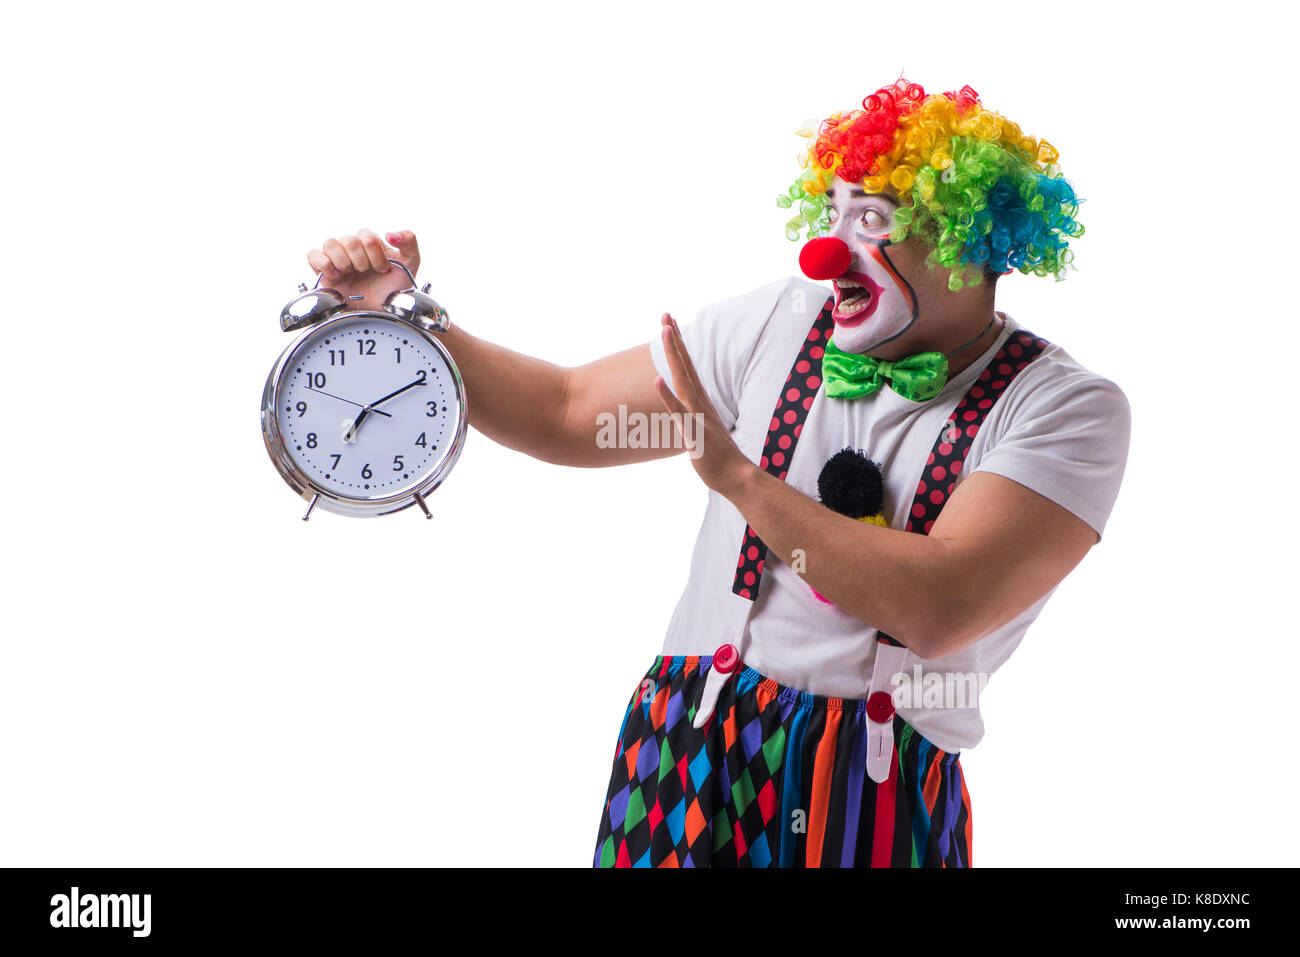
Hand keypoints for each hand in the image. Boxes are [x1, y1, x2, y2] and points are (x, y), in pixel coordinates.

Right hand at [306, 229, 420, 308]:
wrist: (380, 314)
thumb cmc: (393, 291)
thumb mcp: (410, 264)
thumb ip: (409, 241)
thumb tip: (390, 233)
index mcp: (371, 245)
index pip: (366, 235)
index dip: (375, 253)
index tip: (382, 269)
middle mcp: (353, 250)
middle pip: (349, 239)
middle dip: (361, 260)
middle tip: (367, 273)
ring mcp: (338, 259)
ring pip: (330, 243)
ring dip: (343, 260)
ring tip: (350, 274)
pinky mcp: (323, 271)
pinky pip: (313, 255)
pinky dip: (324, 263)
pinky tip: (336, 274)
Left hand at [653, 313, 755, 496]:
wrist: (736, 476)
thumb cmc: (718, 454)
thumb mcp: (702, 427)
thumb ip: (694, 412)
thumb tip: (687, 402)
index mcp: (701, 400)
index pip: (688, 366)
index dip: (678, 344)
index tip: (669, 322)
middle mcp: (700, 402)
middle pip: (686, 364)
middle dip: (674, 339)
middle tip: (665, 314)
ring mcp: (697, 415)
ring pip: (683, 380)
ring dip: (674, 355)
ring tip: (664, 332)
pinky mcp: (693, 433)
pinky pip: (679, 412)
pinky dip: (668, 396)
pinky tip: (657, 381)